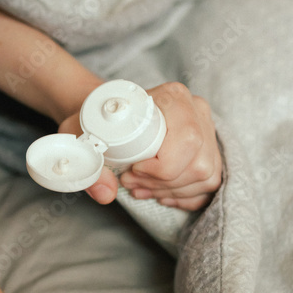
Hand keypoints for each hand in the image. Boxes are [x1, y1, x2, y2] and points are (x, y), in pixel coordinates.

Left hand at [59, 82, 221, 210]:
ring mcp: (208, 130)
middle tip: (132, 182)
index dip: (161, 167)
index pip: (186, 139)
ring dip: (171, 191)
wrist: (105, 114)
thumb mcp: (82, 137)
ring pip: (205, 176)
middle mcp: (196, 110)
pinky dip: (184, 196)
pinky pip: (208, 184)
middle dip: (163, 183)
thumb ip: (90, 165)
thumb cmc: (96, 121)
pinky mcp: (210, 150)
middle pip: (198, 163)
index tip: (132, 171)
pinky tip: (160, 193)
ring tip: (141, 188)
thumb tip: (106, 193)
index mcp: (173, 96)